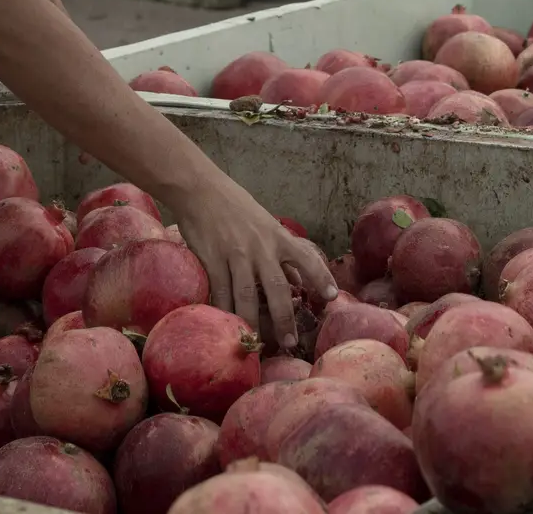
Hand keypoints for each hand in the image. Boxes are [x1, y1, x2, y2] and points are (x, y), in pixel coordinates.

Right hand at [161, 170, 336, 350]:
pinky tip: (228, 326)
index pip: (306, 258)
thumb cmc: (235, 206)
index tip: (332, 297)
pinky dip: (224, 311)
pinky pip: (221, 292)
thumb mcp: (266, 223)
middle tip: (290, 342)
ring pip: (247, 296)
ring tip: (257, 342)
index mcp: (277, 236)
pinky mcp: (213, 260)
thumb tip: (297, 277)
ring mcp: (236, 255)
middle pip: (277, 288)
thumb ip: (281, 250)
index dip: (321, 277)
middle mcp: (261, 247)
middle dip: (285, 318)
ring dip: (253, 323)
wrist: (200, 190)